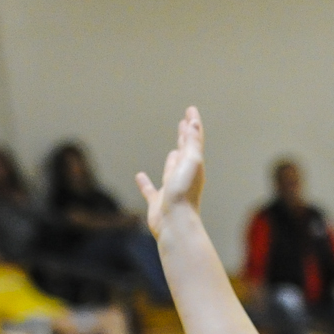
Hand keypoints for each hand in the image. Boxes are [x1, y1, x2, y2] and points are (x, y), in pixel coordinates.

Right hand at [134, 108, 207, 240]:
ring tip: (172, 152)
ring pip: (171, 170)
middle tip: (184, 124)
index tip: (191, 110)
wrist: (175, 224)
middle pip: (185, 153)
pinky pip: (151, 190)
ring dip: (172, 160)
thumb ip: (192, 143)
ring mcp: (171, 190)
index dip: (193, 124)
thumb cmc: (184, 193)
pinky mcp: (157, 203)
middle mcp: (184, 176)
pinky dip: (145, 183)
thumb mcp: (191, 162)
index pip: (194, 139)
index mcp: (193, 166)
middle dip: (185, 138)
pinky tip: (140, 176)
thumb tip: (193, 123)